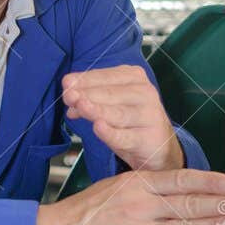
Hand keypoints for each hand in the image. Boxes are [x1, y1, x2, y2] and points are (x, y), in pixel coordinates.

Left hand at [61, 66, 182, 171]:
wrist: (158, 149)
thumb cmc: (130, 122)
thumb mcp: (111, 105)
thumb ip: (91, 98)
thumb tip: (70, 98)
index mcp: (134, 77)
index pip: (105, 76)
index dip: (84, 80)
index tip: (66, 84)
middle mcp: (144, 92)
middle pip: (109, 93)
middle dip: (86, 95)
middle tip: (68, 97)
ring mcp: (149, 116)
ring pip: (118, 113)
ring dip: (97, 110)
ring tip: (79, 106)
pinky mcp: (149, 139)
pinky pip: (125, 137)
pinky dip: (111, 133)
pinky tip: (98, 127)